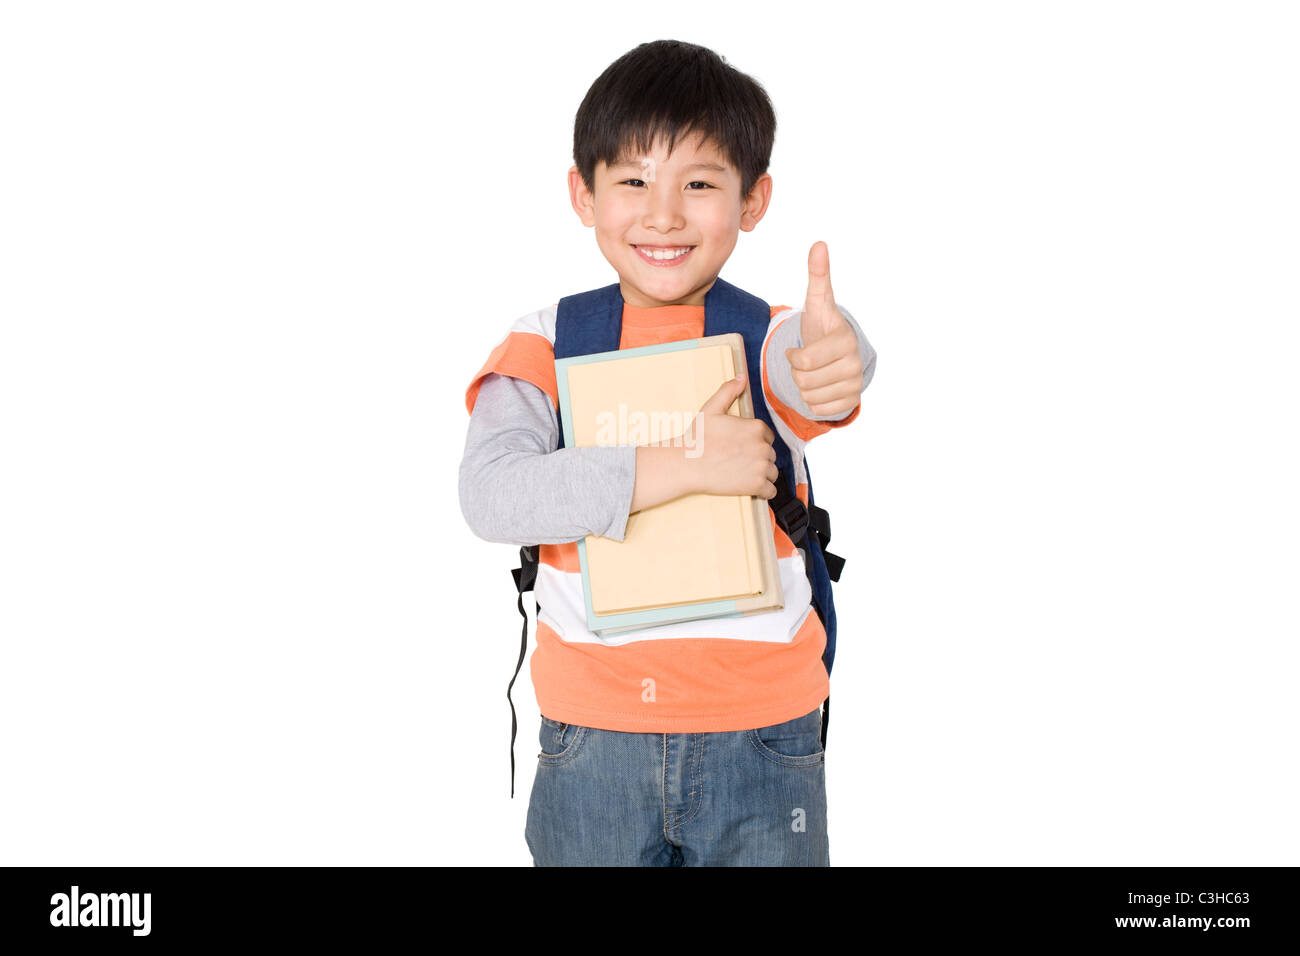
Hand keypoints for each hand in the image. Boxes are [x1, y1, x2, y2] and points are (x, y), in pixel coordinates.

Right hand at [685, 370, 778, 498]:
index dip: (755, 441)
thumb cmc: (697, 438)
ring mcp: (761, 467)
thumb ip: (729, 391)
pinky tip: (750, 486)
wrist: (686, 464)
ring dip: (762, 474)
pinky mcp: (756, 486)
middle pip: (770, 455)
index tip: (741, 447)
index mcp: (756, 427)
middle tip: (738, 460)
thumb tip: (741, 377)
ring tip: (742, 473)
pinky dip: (763, 490)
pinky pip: (771, 491)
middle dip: (758, 458)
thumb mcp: (711, 409)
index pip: (767, 436)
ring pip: (772, 472)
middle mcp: (763, 447)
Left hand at [784, 241, 863, 415]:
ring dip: (804, 387)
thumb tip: (819, 244)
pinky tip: (821, 387)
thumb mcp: (817, 303)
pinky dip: (813, 401)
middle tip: (806, 363)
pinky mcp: (852, 402)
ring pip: (809, 396)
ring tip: (814, 373)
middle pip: (803, 380)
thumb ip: (817, 276)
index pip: (802, 361)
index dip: (792, 356)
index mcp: (844, 340)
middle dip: (797, 372)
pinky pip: (818, 410)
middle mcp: (854, 364)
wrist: (837, 353)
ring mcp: (855, 385)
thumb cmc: (822, 327)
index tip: (798, 349)